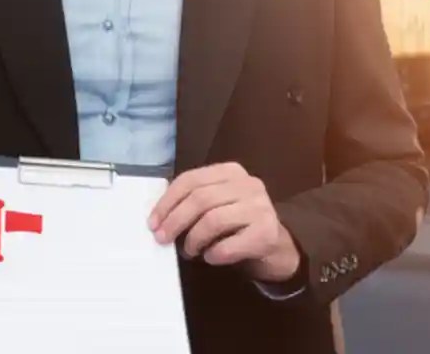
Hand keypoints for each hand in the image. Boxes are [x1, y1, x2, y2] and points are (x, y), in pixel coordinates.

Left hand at [147, 162, 300, 282]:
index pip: (191, 180)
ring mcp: (261, 207)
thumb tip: (159, 219)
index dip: (167, 201)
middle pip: (200, 199)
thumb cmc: (239, 226)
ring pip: (213, 220)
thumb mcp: (218, 206)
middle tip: (162, 239)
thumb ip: (194, 203)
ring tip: (190, 251)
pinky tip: (211, 257)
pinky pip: (229, 245)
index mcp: (231, 171)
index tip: (152, 222)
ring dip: (193, 240)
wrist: (277, 248)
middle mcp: (248, 184)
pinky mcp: (267, 232)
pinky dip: (213, 254)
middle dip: (175, 221)